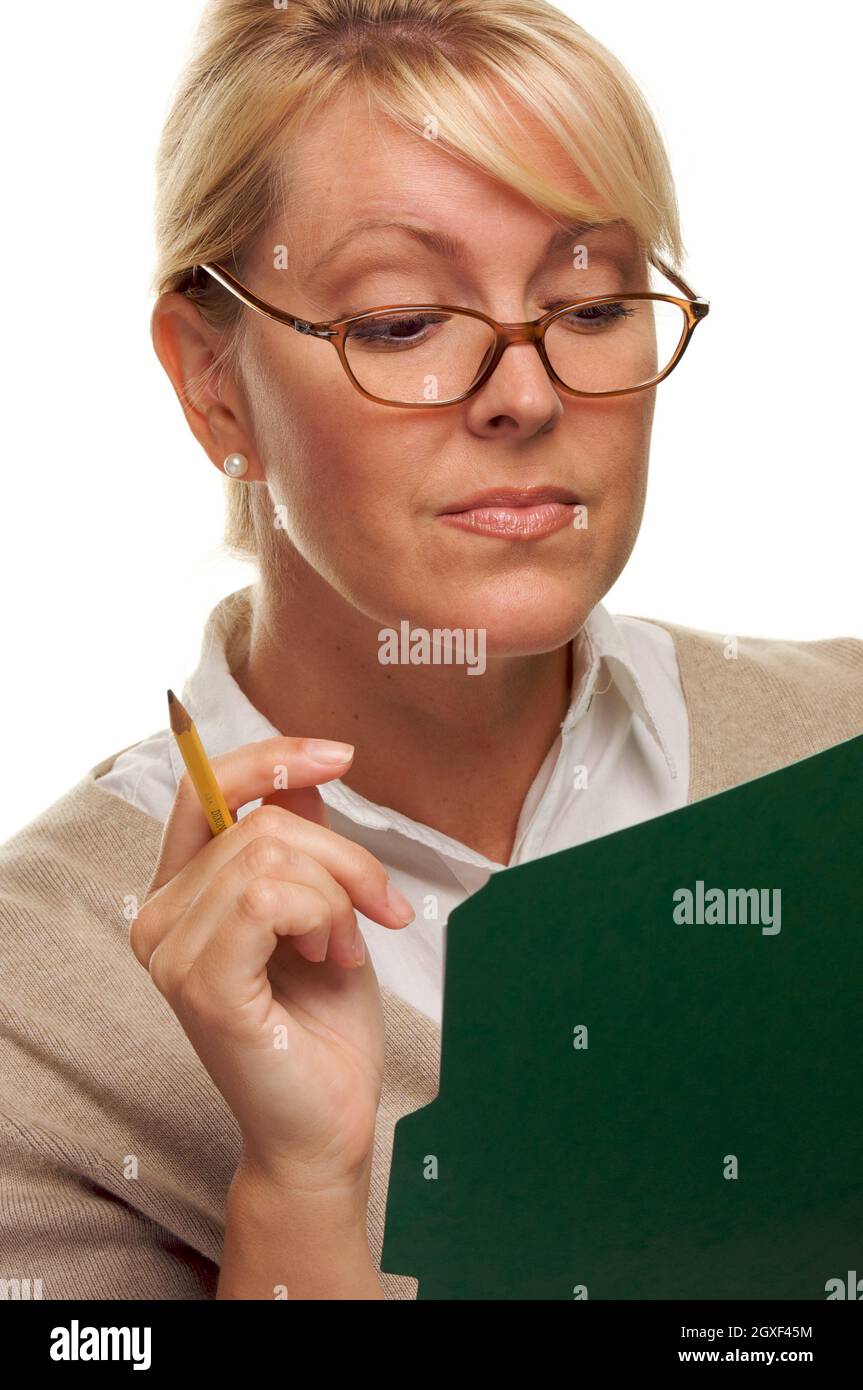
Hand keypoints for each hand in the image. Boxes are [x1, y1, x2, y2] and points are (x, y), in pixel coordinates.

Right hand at [129, 735, 414, 1196]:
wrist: (328, 1124)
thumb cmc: (324, 1028)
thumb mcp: (324, 913)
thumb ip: (302, 848)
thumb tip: (306, 779)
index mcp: (181, 895)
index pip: (204, 788)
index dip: (272, 758)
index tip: (341, 756)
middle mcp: (159, 918)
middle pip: (261, 823)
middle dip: (343, 857)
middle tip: (379, 911)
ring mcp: (172, 952)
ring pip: (270, 853)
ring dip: (338, 895)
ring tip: (345, 949)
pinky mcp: (202, 984)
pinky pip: (267, 897)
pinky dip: (322, 916)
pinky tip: (330, 958)